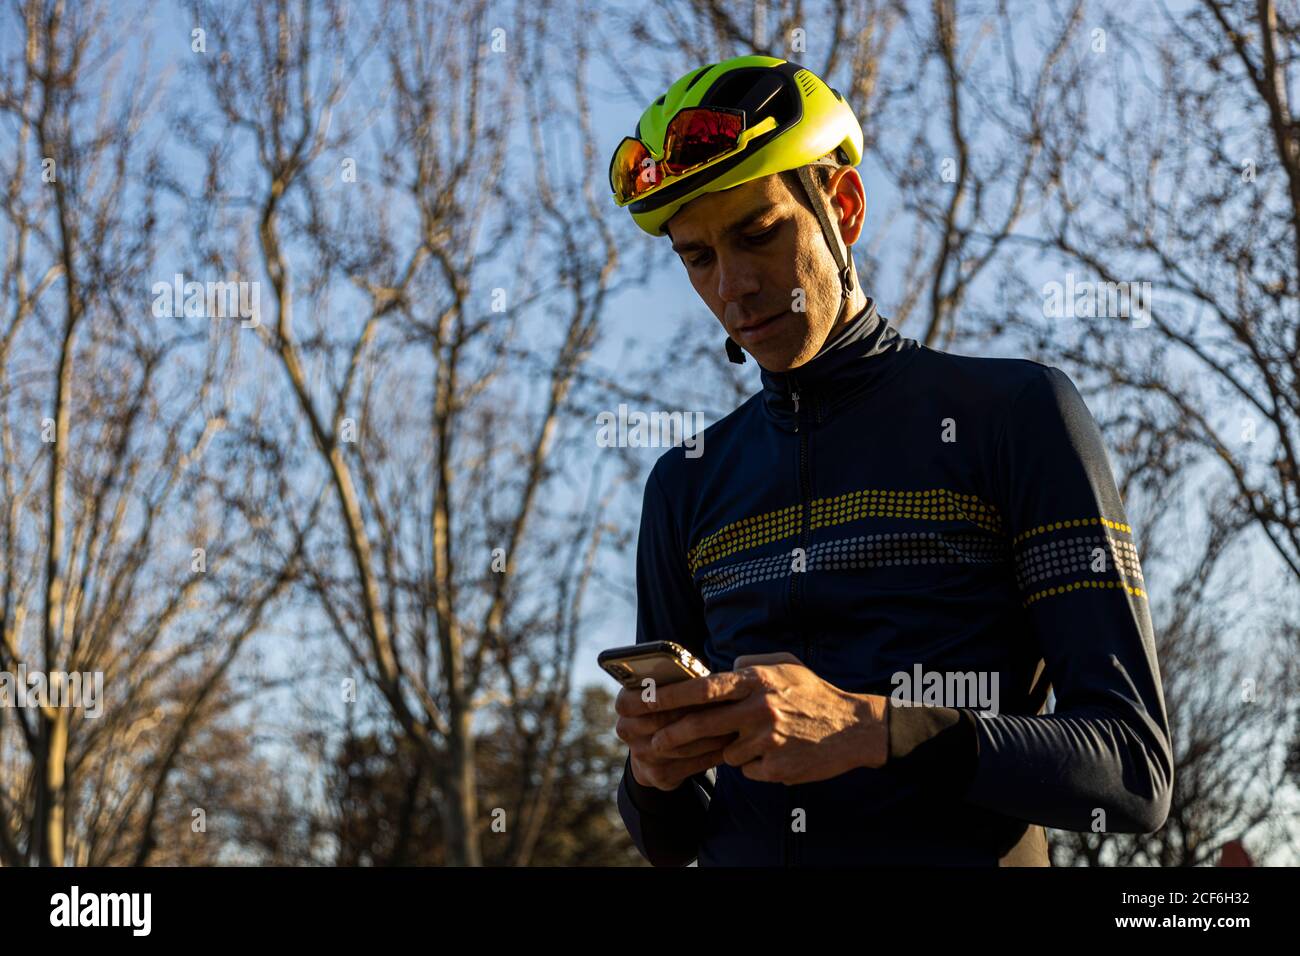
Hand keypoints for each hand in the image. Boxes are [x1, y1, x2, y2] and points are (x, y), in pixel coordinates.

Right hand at [614, 682, 737, 790]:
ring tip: (734, 723)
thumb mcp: (664, 690)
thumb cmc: (669, 707)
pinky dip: (714, 754)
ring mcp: (642, 756)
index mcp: (625, 703)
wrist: (656, 750)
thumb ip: (675, 681)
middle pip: (662, 721)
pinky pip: (692, 765)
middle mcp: (627, 731)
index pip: (636, 697)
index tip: (696, 685)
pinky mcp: (659, 776)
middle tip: (725, 702)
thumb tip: (701, 676)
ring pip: (682, 745)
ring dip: (710, 734)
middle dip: (694, 712)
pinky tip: (731, 744)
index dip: (663, 693)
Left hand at [645, 652, 888, 783]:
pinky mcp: (776, 768)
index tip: (646, 700)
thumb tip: (721, 669)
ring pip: (727, 752)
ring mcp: (767, 741)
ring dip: (732, 749)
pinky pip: (748, 769)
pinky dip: (754, 764)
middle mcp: (759, 709)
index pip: (703, 688)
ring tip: (762, 738)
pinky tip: (777, 752)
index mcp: (757, 681)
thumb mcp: (783, 665)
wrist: (853, 728)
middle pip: (702, 725)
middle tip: (657, 742)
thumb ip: (748, 664)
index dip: (671, 696)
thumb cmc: (814, 693)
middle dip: (673, 735)